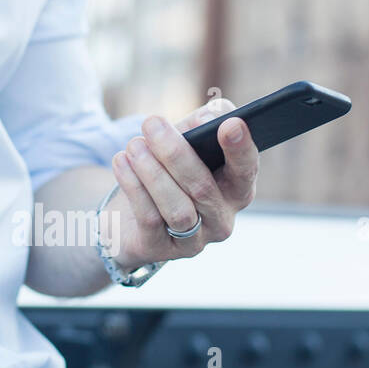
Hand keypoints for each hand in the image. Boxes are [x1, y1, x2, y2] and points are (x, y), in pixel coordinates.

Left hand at [105, 98, 257, 270]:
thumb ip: (202, 125)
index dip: (240, 149)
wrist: (132, 216)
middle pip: (203, 188)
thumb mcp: (187, 142)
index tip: (230, 125)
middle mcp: (222, 219)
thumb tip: (208, 118)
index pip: (246, 170)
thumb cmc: (169, 170)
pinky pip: (150, 219)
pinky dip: (134, 187)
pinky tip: (122, 162)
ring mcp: (194, 240)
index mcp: (237, 189)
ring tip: (134, 145)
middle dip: (175, 153)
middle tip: (152, 124)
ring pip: (177, 208)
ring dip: (152, 173)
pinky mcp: (160, 250)